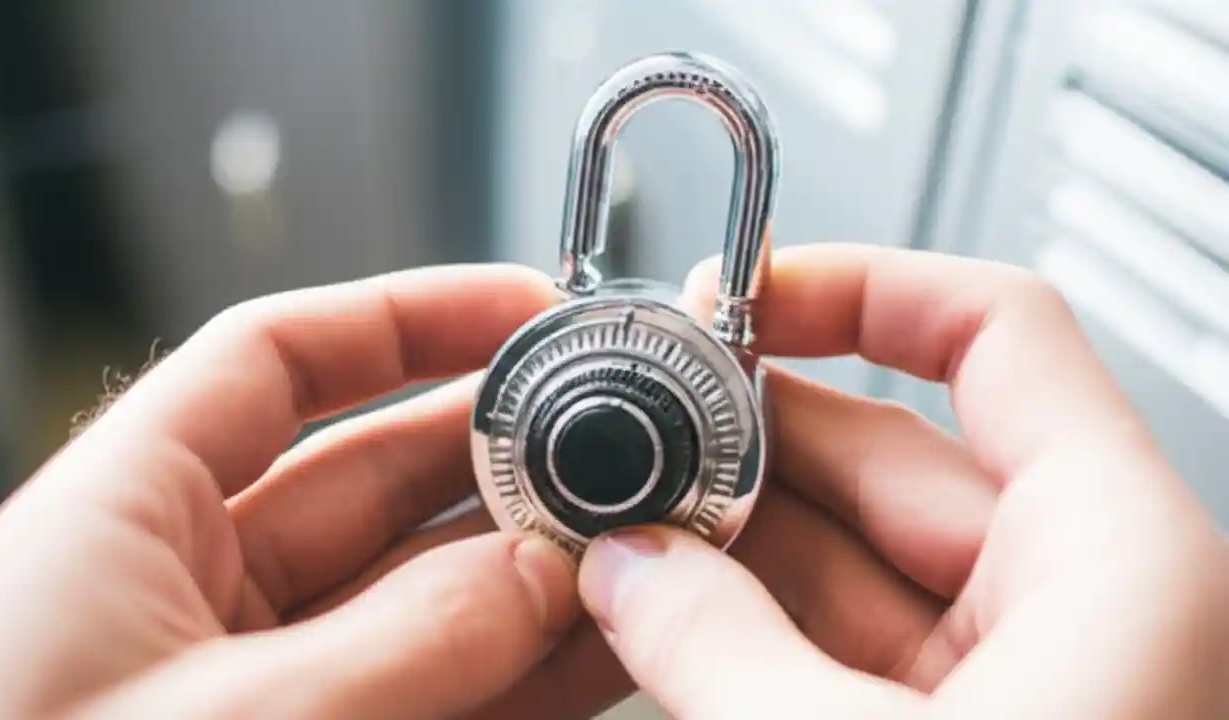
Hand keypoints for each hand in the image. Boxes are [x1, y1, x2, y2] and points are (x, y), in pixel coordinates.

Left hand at [0, 265, 584, 717]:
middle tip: (622, 444)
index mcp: (124, 525)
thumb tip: (549, 574)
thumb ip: (409, 646)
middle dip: (503, 454)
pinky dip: (518, 674)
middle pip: (373, 475)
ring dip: (532, 571)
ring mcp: (261, 688)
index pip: (275, 364)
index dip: (405, 318)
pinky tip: (604, 651)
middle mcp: (193, 594)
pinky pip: (435, 693)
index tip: (524, 311)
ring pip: (422, 593)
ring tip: (642, 546)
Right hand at [575, 245, 1228, 717]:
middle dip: (749, 436)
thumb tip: (628, 574)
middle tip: (639, 431)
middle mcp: (1085, 602)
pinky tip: (671, 614)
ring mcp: (1027, 676)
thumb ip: (718, 650)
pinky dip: (758, 628)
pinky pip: (849, 647)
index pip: (997, 336)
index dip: (858, 289)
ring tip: (625, 532)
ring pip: (857, 561)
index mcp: (1121, 562)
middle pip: (896, 452)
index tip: (741, 296)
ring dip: (734, 543)